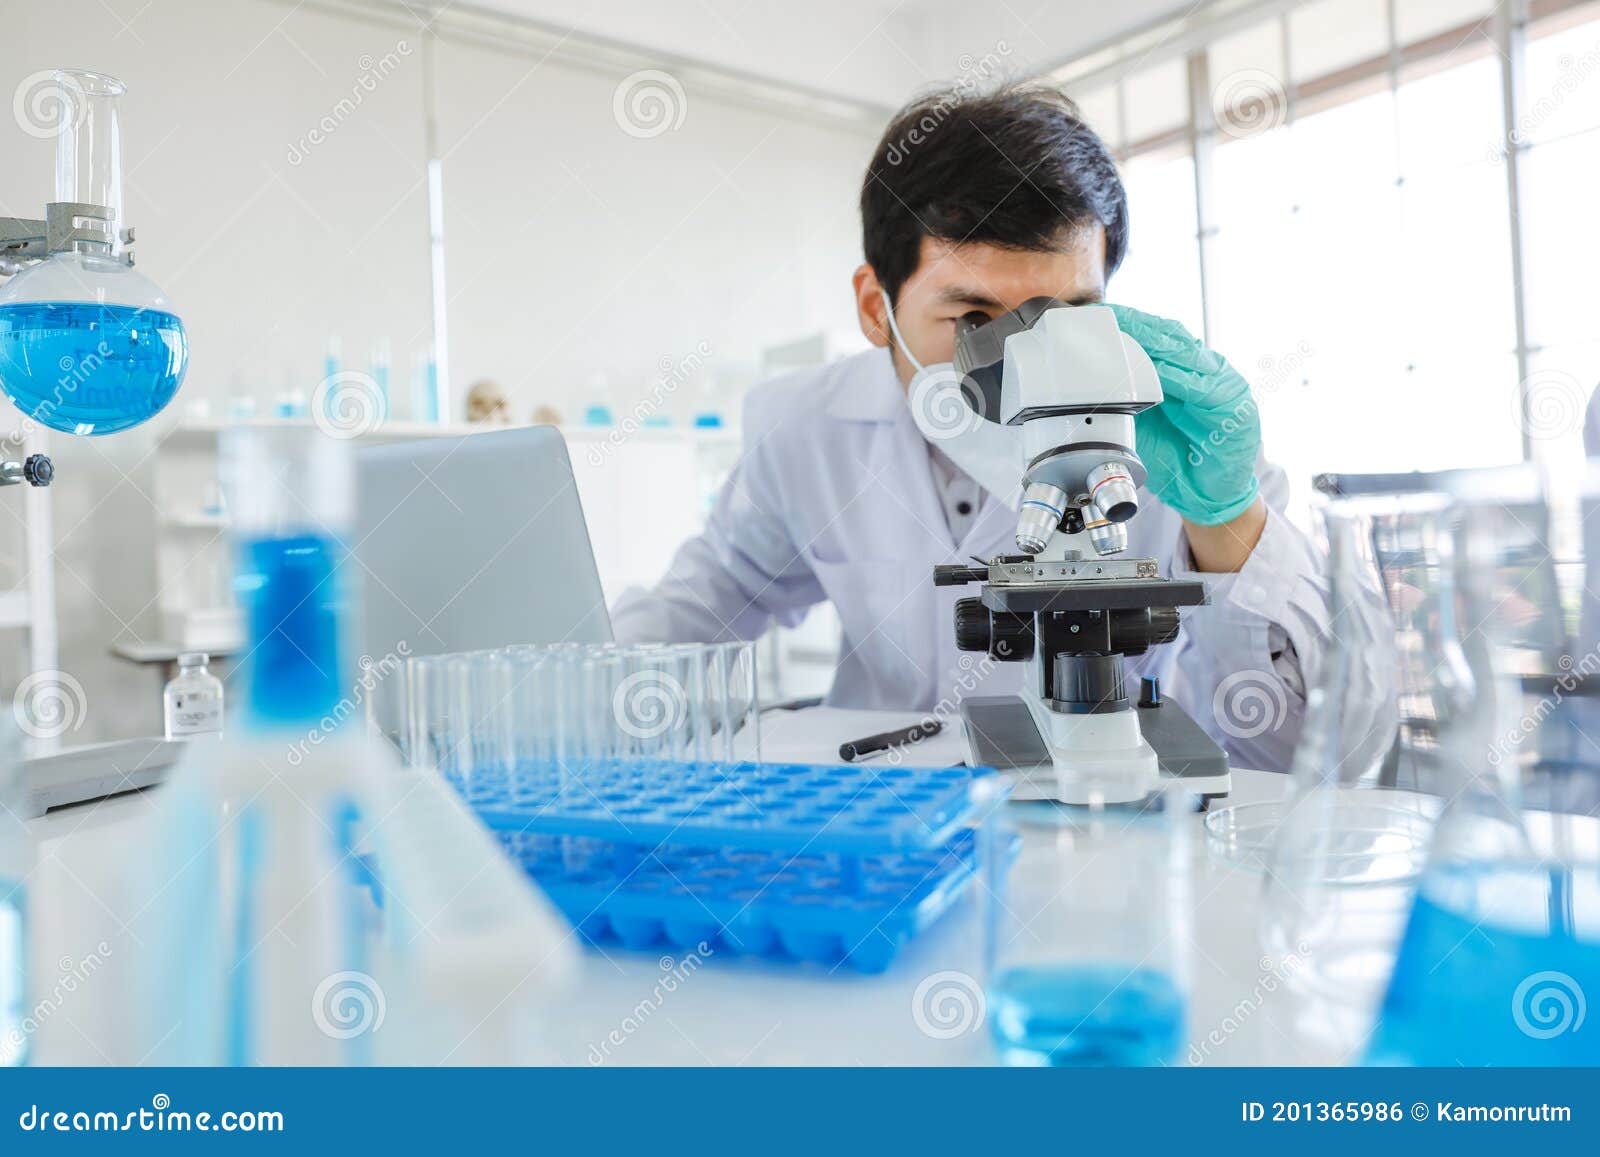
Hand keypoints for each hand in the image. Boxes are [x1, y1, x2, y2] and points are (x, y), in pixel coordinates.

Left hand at [1106, 304, 1260, 527]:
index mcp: (1180, 369)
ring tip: (1128, 334)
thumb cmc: (1175, 456)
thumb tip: (1078, 387)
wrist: (1206, 494)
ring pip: (1187, 353)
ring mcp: (1221, 383)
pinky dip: (1180, 378)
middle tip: (1109, 317)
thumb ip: (1119, 401)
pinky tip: (1159, 372)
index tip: (1099, 314)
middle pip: (1169, 336)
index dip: (1129, 323)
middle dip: (1138, 325)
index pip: (1154, 335)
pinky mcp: (1235, 404)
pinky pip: (1204, 386)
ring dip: (1156, 343)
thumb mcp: (1137, 424)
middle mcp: (1202, 369)